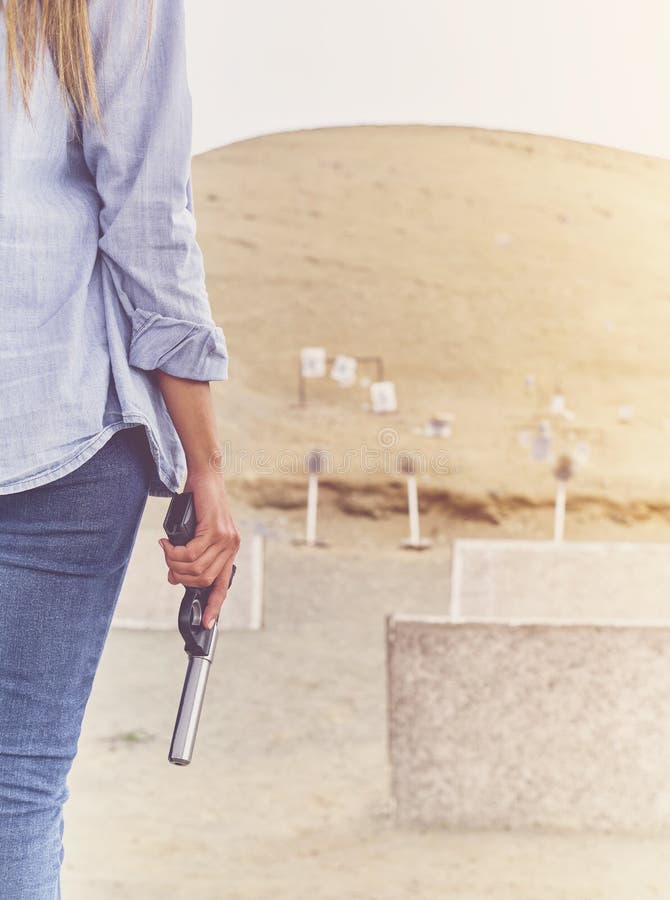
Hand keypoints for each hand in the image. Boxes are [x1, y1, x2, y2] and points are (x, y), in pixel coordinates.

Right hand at [159, 471, 239, 628]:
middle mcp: (231, 547)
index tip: (205, 623)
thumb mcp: (192, 535)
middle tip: (168, 563)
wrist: (204, 477)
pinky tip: (168, 543)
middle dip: (181, 576)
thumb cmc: (198, 504)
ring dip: (175, 563)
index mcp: (228, 551)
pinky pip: (191, 554)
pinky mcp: (216, 531)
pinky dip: (175, 552)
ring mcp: (226, 540)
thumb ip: (188, 557)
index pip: (223, 586)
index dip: (214, 606)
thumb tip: (174, 577)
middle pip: (203, 580)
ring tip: (167, 551)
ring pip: (196, 568)